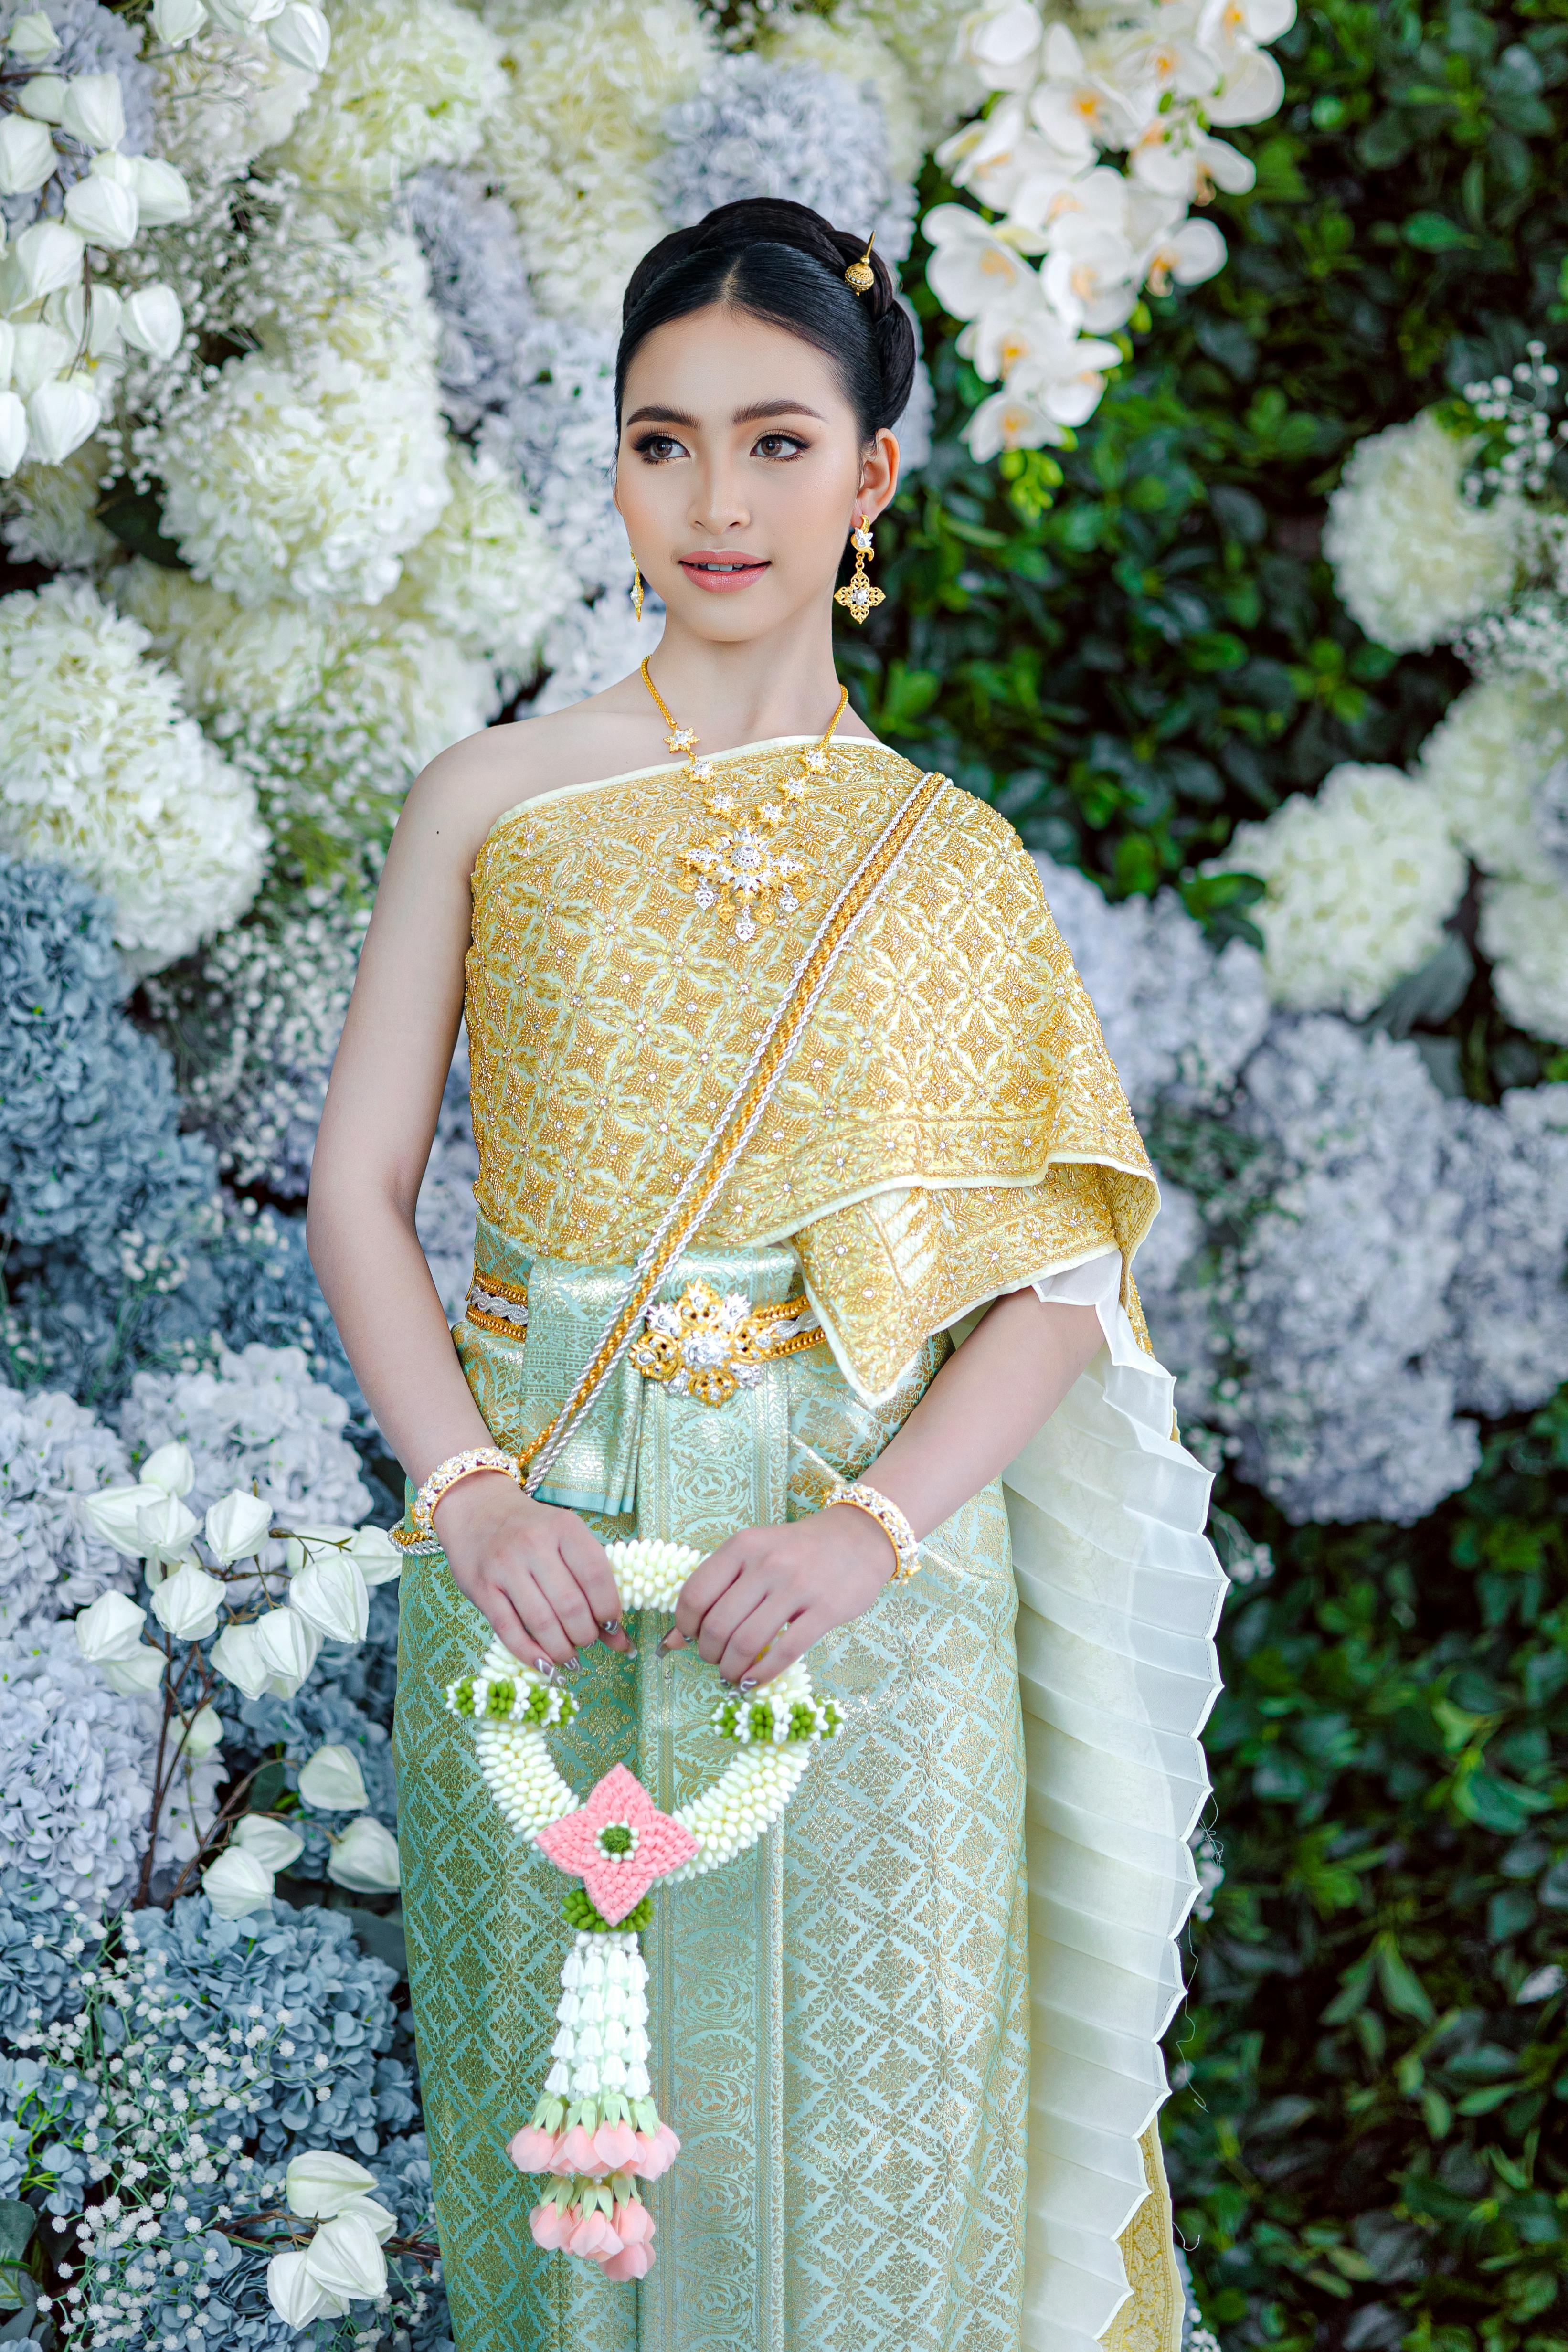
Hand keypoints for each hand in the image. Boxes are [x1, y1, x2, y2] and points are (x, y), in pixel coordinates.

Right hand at [433, 1473, 633, 1669]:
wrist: (477, 1509)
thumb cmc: (532, 1529)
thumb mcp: (567, 1541)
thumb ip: (594, 1585)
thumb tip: (621, 1641)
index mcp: (564, 1528)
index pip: (597, 1576)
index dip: (609, 1609)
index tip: (611, 1624)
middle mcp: (534, 1544)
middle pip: (571, 1606)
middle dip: (586, 1635)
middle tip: (587, 1641)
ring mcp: (505, 1567)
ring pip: (542, 1624)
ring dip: (562, 1650)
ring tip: (570, 1656)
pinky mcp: (482, 1589)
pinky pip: (510, 1632)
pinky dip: (531, 1655)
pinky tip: (545, 1664)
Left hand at [663, 1504, 894, 1685]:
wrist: (859, 1537)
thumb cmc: (797, 1551)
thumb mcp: (752, 1554)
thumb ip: (716, 1589)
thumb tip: (673, 1640)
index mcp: (742, 1546)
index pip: (695, 1595)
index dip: (685, 1626)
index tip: (692, 1637)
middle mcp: (767, 1564)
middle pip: (718, 1626)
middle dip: (709, 1654)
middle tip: (716, 1661)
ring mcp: (797, 1587)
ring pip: (747, 1643)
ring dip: (732, 1670)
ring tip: (733, 1675)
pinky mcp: (826, 1611)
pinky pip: (785, 1652)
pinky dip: (763, 1675)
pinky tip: (755, 1681)